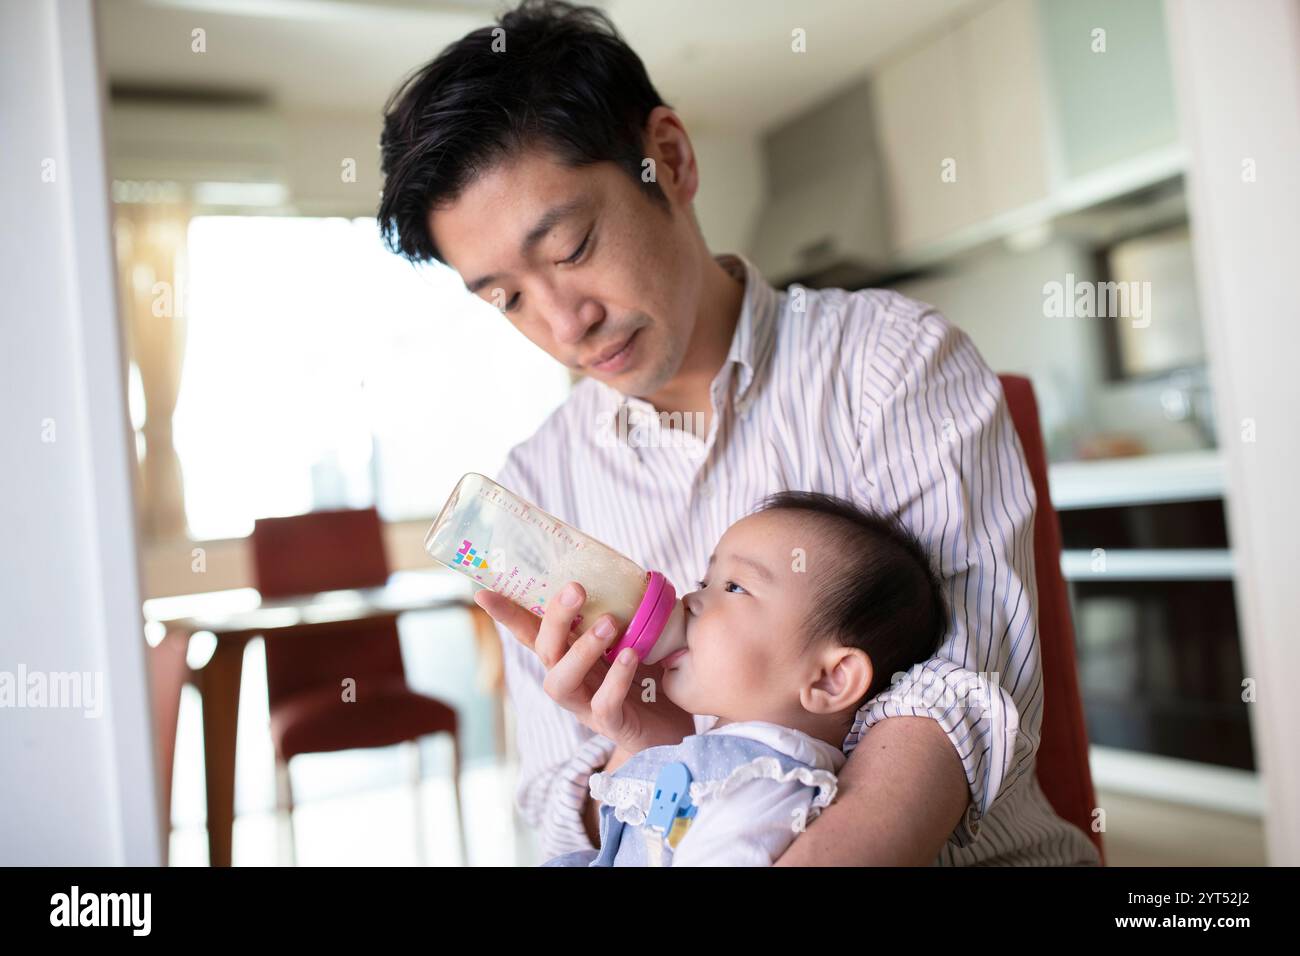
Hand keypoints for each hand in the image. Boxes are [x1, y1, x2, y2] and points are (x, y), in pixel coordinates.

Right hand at [475, 581, 695, 754]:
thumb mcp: (632, 638)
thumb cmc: (649, 679)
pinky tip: (630, 655)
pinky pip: (604, 704)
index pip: (531, 632)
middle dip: (555, 618)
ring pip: (561, 681)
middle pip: (545, 650)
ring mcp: (586, 705)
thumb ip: (623, 611)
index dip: (507, 614)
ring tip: (609, 623)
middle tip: (576, 588)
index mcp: (569, 656)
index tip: (482, 592)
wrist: (673, 728)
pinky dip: (615, 679)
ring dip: (581, 650)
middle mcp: (570, 680)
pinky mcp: (612, 725)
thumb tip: (631, 571)